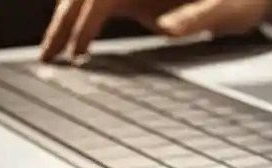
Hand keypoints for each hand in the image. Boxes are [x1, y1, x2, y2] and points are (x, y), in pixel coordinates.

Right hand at [40, 0, 271, 61]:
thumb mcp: (223, 9)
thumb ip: (196, 17)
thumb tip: (167, 27)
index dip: (83, 23)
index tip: (75, 50)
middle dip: (63, 25)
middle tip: (47, 57)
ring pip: (89, 2)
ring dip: (69, 26)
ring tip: (55, 55)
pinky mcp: (140, 0)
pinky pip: (103, 10)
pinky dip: (87, 27)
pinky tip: (81, 49)